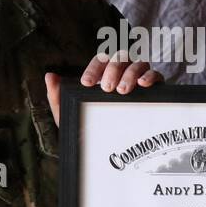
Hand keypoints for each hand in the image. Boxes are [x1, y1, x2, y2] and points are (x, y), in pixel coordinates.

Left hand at [45, 54, 163, 126]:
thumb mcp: (70, 114)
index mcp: (102, 74)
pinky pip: (155, 74)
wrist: (113, 148)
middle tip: (106, 88)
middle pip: (119, 58)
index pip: (99, 61)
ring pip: (137, 63)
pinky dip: (150, 76)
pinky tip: (143, 85)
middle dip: (112, 71)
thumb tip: (49, 76)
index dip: (93, 69)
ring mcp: (139, 78)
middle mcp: (121, 72)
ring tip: (123, 91)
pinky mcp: (154, 87)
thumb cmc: (91, 127)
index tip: (86, 84)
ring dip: (130, 74)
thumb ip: (57, 96)